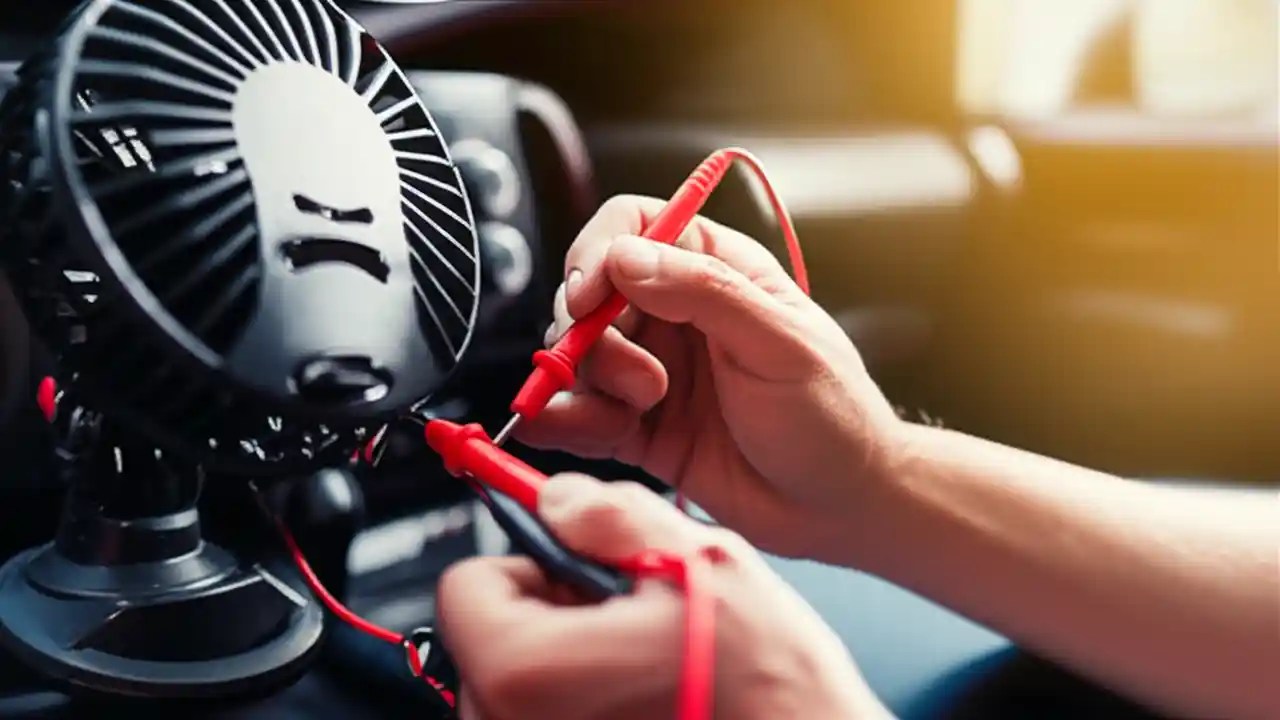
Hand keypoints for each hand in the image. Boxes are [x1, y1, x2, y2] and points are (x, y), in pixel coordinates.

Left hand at [438, 475, 887, 719]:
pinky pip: (545, 716)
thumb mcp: (699, 563)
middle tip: (628, 616)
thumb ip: (609, 516)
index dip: (529, 560)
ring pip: (518, 681)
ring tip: (645, 661)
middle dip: (548, 613)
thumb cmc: (770, 686)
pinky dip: (584, 699)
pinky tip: (646, 695)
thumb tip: (556, 497)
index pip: (466, 584)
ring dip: (569, 659)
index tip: (579, 566)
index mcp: (527, 669)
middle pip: (488, 636)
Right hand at [516, 195, 901, 561]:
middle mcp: (675, 313)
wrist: (841, 507)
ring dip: (589, 384)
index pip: (634, 226)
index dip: (598, 252)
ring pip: (578, 356)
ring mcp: (651, 370)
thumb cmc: (832, 416)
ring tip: (639, 414)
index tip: (588, 296)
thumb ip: (703, 291)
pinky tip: (588, 433)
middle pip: (589, 295)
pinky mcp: (636, 426)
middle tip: (640, 381)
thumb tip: (625, 256)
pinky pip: (578, 414)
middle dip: (591, 336)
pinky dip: (568, 423)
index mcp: (717, 269)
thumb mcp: (779, 344)